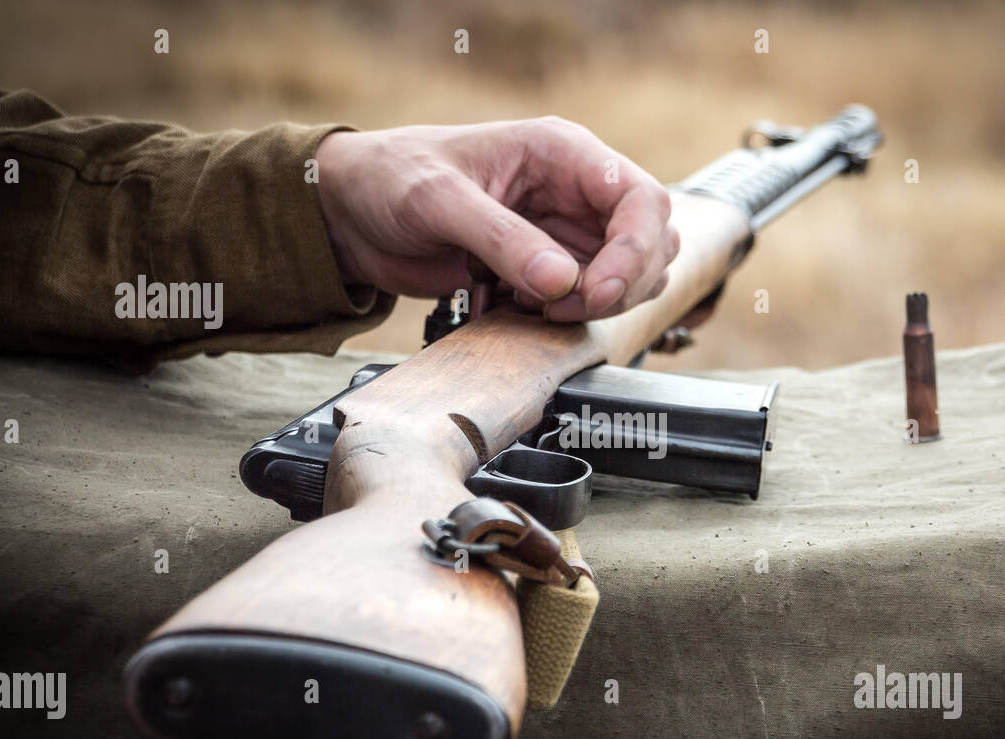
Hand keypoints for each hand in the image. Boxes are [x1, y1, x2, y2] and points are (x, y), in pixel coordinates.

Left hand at [315, 118, 679, 321]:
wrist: (353, 215)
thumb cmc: (391, 179)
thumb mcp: (438, 200)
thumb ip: (500, 239)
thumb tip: (561, 281)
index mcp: (563, 154)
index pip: (642, 201)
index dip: (633, 252)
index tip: (595, 293)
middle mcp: (576, 193)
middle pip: (652, 244)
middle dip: (620, 286)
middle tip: (561, 308)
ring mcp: (567, 234)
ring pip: (630, 279)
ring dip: (594, 306)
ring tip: (532, 306)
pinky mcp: (549, 272)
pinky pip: (588, 302)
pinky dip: (565, 318)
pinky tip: (516, 308)